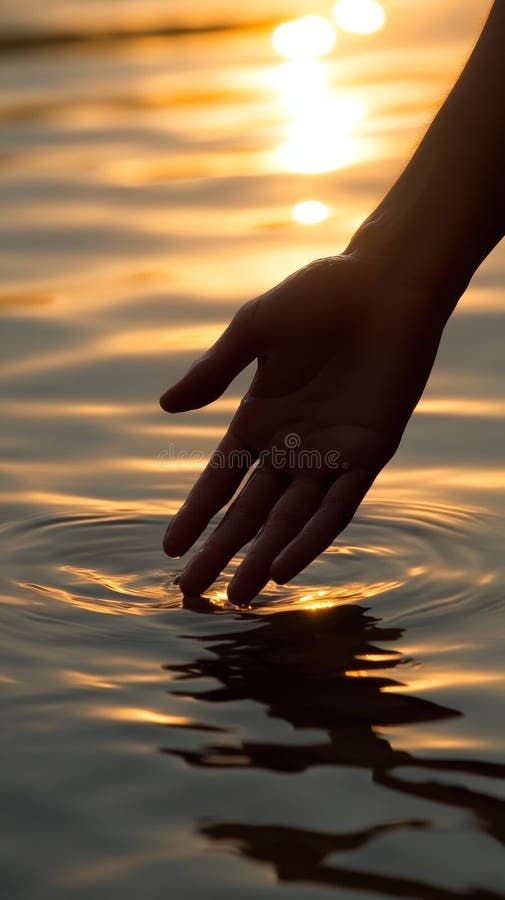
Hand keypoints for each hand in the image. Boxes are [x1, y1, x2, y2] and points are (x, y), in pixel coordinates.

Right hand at [160, 254, 445, 605]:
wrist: (386, 284)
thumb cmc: (319, 296)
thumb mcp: (254, 330)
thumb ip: (214, 370)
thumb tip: (164, 406)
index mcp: (260, 419)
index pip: (220, 479)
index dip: (195, 513)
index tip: (170, 547)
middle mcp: (292, 445)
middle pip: (250, 510)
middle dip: (220, 550)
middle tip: (190, 590)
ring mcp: (330, 453)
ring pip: (290, 518)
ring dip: (264, 556)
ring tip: (237, 595)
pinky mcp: (368, 453)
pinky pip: (338, 506)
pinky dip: (313, 537)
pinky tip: (286, 567)